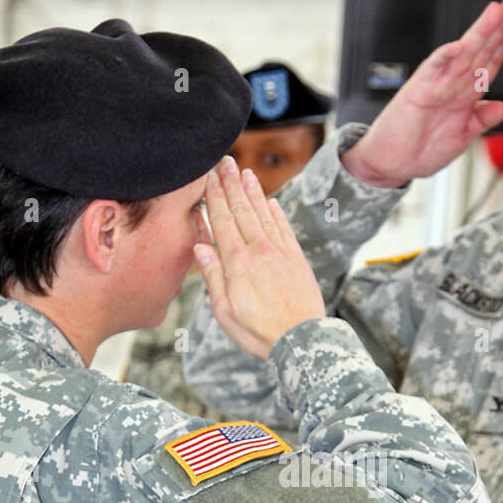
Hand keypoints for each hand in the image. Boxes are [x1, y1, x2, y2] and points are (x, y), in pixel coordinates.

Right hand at [192, 156, 324, 358]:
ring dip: (254, 192)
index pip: (222, 221)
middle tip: (225, 162)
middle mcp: (259, 251)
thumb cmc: (259, 332)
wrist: (301, 341)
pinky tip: (271, 202)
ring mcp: (280, 252)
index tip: (209, 178)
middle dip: (232, 184)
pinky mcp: (296, 259)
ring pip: (264, 214)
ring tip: (245, 173)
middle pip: (242, 210)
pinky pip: (284, 228)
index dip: (215, 197)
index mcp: (236, 262)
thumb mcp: (225, 312)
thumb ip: (213, 278)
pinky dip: (276, 212)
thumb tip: (201, 248)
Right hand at [341, 0, 502, 187]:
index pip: (489, 63)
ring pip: (461, 54)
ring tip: (495, 12)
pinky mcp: (417, 91)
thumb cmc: (421, 149)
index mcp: (464, 94)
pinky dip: (444, 57)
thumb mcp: (462, 136)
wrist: (391, 163)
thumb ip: (482, 120)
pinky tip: (458, 45)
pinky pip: (432, 70)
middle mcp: (452, 84)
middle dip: (497, 28)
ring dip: (478, 33)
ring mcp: (435, 85)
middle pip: (479, 50)